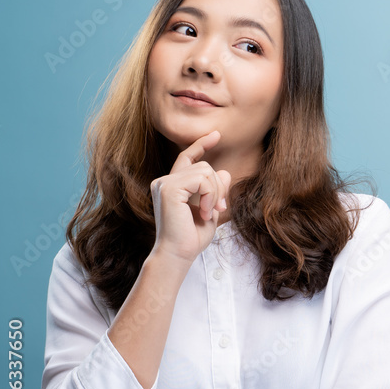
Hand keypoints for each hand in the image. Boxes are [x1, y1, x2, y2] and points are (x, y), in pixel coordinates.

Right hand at [150, 130, 232, 263]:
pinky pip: (202, 179)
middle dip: (218, 188)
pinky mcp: (169, 188)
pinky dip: (210, 196)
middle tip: (218, 209)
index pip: (187, 158)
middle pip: (205, 166)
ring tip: (208, 212)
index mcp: (173, 186)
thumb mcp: (210, 210)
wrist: (178, 254)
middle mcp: (165, 181)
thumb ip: (215, 191)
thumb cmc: (191, 237)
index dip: (201, 145)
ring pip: (205, 171)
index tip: (215, 135)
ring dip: (215, 193)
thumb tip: (224, 171)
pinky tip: (204, 212)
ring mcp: (165, 183)